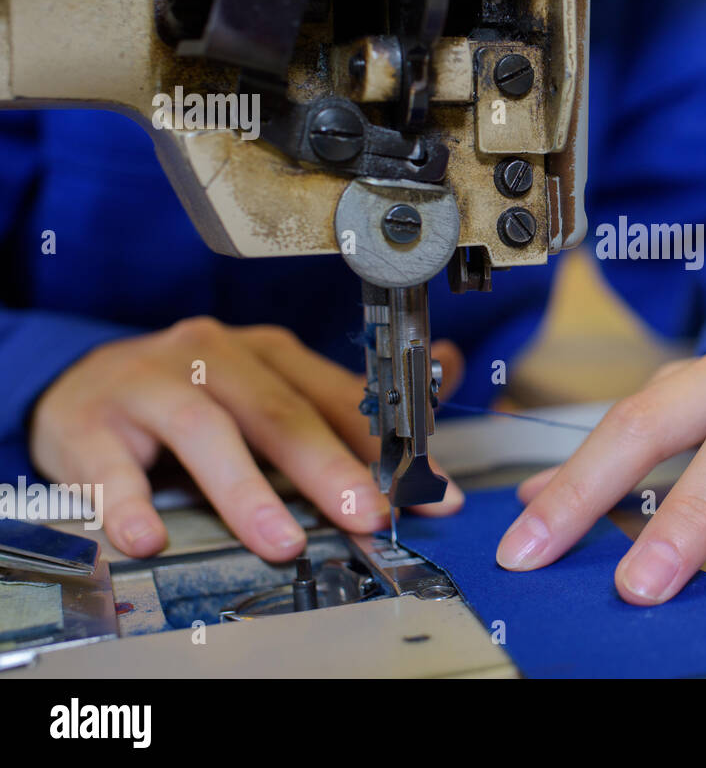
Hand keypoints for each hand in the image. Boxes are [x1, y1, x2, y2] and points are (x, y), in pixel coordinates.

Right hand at [31, 317, 463, 560]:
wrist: (79, 382)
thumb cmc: (191, 395)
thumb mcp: (267, 392)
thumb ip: (342, 412)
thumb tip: (437, 411)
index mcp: (269, 354)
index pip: (339, 399)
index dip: (388, 448)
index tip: (431, 493)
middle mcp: (215, 357)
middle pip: (281, 413)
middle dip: (330, 469)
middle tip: (367, 516)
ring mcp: (151, 385)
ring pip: (208, 433)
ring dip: (248, 494)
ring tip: (281, 542)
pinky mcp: (91, 422)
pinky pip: (112, 466)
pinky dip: (129, 504)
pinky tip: (150, 538)